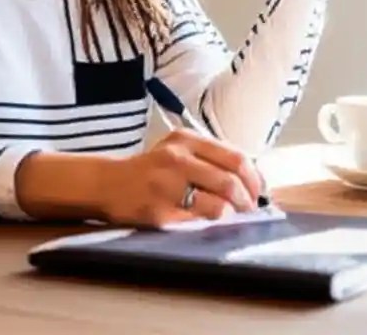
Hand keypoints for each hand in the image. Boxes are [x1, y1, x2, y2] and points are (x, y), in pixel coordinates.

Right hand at [99, 129, 264, 227]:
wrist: (107, 183)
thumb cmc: (151, 170)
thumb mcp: (179, 150)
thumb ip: (210, 159)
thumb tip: (251, 182)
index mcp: (187, 140)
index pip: (236, 158)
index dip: (255, 179)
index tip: (259, 192)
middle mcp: (177, 158)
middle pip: (230, 182)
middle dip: (247, 201)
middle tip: (250, 211)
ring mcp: (166, 186)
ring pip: (218, 204)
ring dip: (232, 216)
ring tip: (233, 219)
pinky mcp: (158, 212)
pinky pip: (197, 222)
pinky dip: (211, 226)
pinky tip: (211, 226)